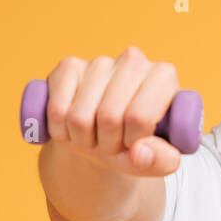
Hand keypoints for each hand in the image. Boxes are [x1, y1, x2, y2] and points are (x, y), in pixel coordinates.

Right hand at [43, 46, 181, 175]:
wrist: (103, 138)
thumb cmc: (137, 146)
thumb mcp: (158, 160)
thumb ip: (162, 161)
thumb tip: (139, 153)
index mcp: (164, 77)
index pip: (139, 118)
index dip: (134, 142)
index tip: (138, 143)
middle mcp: (133, 60)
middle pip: (109, 118)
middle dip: (109, 143)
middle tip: (115, 141)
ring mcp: (99, 61)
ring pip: (79, 118)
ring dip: (84, 140)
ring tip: (97, 134)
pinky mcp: (68, 66)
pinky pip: (57, 112)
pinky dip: (62, 131)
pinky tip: (75, 126)